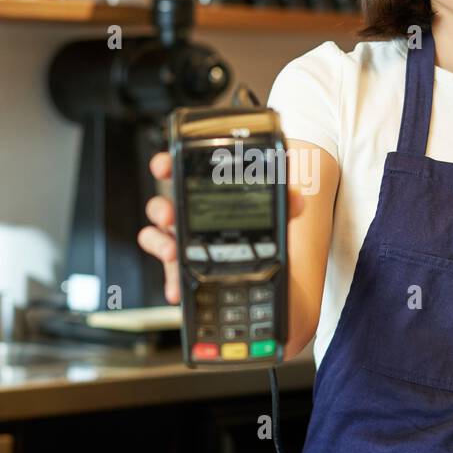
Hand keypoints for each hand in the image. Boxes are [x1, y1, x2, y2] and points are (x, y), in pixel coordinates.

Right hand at [136, 149, 305, 305]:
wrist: (255, 278)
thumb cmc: (252, 235)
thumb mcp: (271, 219)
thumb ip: (282, 207)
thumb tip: (296, 199)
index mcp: (205, 195)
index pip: (181, 173)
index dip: (166, 165)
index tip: (163, 166)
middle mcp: (187, 215)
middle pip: (162, 204)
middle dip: (161, 207)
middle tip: (169, 215)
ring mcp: (179, 240)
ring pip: (156, 234)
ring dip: (160, 242)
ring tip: (173, 253)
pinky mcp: (177, 266)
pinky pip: (165, 268)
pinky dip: (170, 278)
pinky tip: (178, 288)